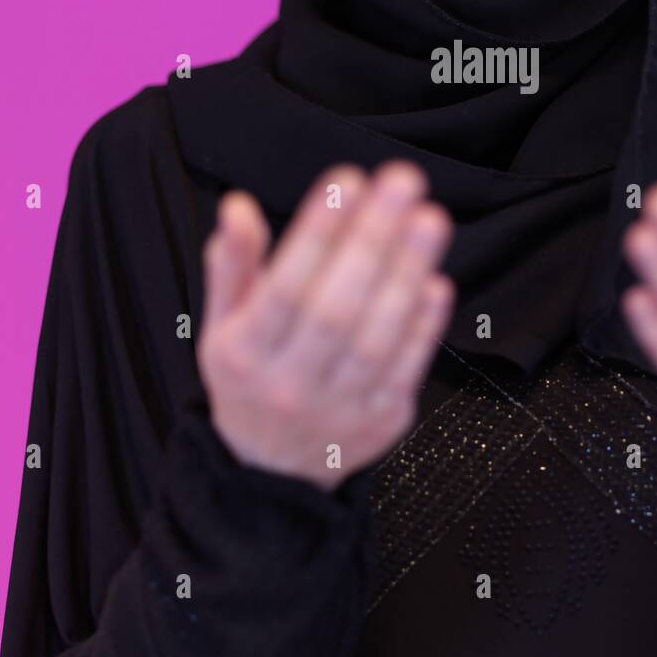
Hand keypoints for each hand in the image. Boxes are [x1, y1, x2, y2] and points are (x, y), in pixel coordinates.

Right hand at [197, 160, 455, 490]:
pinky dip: (424, 325)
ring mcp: (337, 409)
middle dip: (372, 239)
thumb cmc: (249, 379)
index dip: (316, 233)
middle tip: (402, 182)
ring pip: (376, 338)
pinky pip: (406, 370)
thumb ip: (232, 264)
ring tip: (428, 218)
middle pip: (335, 308)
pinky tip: (435, 279)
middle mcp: (288, 385)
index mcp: (243, 355)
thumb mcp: (221, 325)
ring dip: (406, 274)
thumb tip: (237, 206)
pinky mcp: (380, 423)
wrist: (269, 475)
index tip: (346, 181)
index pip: (283, 288)